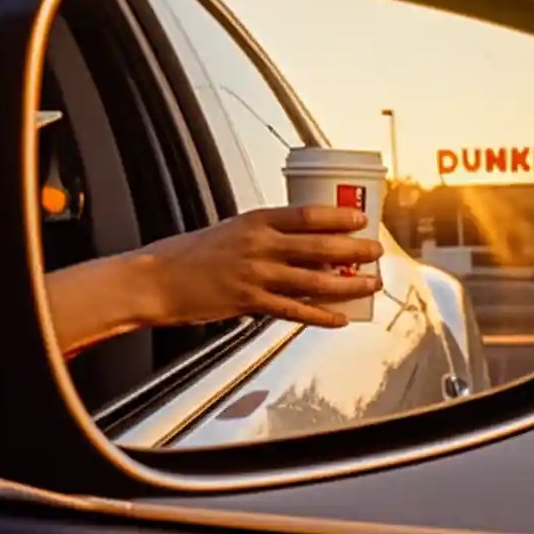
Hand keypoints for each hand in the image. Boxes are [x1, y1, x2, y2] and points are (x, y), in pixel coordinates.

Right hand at [125, 205, 383, 328]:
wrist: (156, 280)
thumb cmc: (190, 255)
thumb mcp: (230, 231)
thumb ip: (263, 235)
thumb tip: (299, 242)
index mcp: (255, 221)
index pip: (307, 214)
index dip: (339, 216)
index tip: (362, 218)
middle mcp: (260, 245)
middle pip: (319, 246)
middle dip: (354, 250)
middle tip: (376, 252)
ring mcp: (256, 275)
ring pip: (314, 280)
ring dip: (347, 284)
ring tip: (370, 284)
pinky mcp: (249, 302)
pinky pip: (295, 310)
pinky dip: (321, 315)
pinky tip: (341, 318)